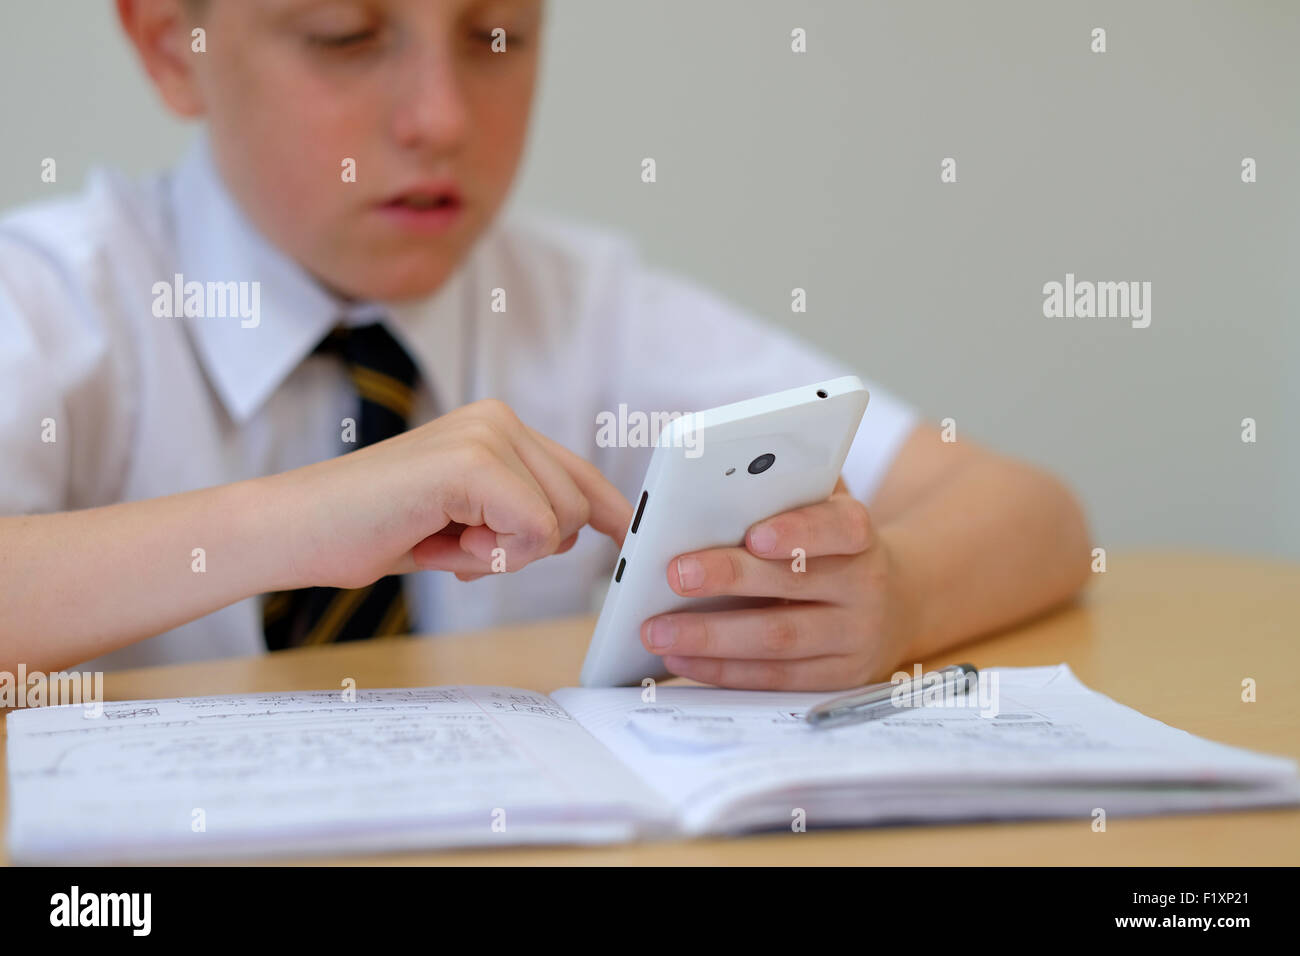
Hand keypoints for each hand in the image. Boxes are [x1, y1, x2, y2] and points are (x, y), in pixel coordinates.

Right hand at [269, 399, 632, 588]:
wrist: (294, 530)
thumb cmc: (373, 529)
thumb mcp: (465, 521)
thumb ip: (520, 513)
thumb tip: (582, 528)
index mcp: (499, 427)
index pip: (579, 474)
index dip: (608, 512)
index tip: (629, 538)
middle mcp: (499, 418)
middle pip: (578, 507)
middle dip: (525, 549)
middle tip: (456, 544)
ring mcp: (486, 433)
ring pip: (560, 522)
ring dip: (502, 555)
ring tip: (440, 537)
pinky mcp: (471, 461)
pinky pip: (533, 531)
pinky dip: (491, 557)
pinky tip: (438, 540)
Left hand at [639, 478, 917, 689]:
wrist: (895, 604)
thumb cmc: (829, 547)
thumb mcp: (820, 510)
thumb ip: (781, 494)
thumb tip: (713, 482)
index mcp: (858, 534)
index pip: (839, 528)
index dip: (798, 530)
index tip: (754, 535)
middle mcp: (865, 585)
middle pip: (793, 586)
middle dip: (729, 579)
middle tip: (675, 574)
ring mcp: (854, 637)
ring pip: (778, 639)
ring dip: (711, 637)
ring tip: (658, 630)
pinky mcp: (837, 678)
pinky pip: (774, 678)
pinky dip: (723, 670)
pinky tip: (682, 658)